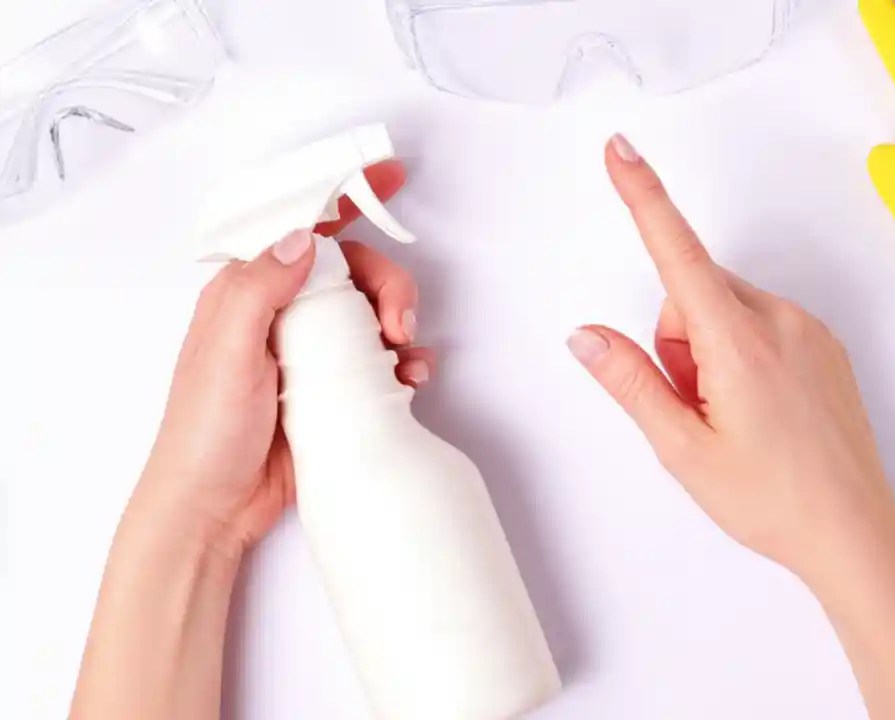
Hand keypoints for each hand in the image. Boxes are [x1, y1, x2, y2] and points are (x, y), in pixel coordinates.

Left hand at [137, 160, 431, 557]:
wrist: (215, 508)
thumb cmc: (207, 429)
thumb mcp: (224, 350)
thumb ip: (259, 287)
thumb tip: (303, 238)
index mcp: (249, 291)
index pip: (299, 226)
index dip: (343, 195)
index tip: (388, 175)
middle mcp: (283, 314)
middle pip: (351, 269)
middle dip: (386, 282)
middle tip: (395, 320)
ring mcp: (313, 353)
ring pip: (372, 311)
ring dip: (401, 320)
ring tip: (404, 352)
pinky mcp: (337, 390)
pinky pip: (383, 359)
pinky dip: (405, 361)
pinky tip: (411, 377)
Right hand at [570, 136, 894, 587]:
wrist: (854, 532)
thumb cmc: (773, 500)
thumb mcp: (683, 448)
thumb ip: (631, 382)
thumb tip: (587, 336)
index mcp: (739, 342)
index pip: (676, 253)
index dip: (643, 197)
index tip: (622, 151)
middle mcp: (780, 320)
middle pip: (694, 293)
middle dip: (677, 341)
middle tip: (696, 408)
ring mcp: (808, 330)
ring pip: (727, 309)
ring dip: (711, 351)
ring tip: (732, 416)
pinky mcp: (825, 344)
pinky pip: (763, 323)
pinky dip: (745, 354)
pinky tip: (761, 410)